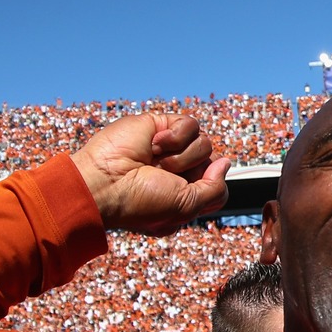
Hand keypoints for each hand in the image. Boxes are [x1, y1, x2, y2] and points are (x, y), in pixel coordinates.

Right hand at [71, 113, 230, 234]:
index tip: (187, 189)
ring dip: (182, 156)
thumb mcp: (186, 207)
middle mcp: (178, 172)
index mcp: (183, 195)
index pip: (216, 185)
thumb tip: (226, 163)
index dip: (210, 184)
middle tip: (168, 177)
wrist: (105, 183)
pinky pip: (190, 124)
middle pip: (212, 162)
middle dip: (194, 171)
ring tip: (156, 162)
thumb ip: (214, 189)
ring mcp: (170, 149)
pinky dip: (175, 137)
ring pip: (204, 143)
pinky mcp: (160, 126)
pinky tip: (153, 145)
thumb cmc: (140, 202)